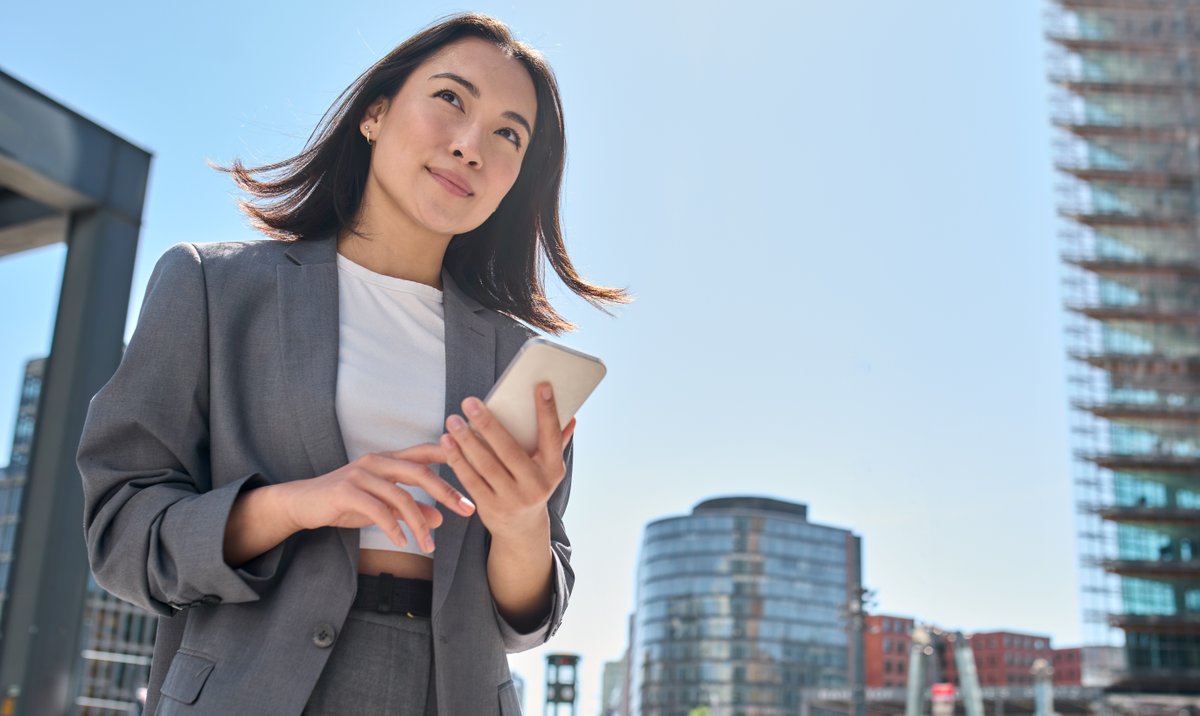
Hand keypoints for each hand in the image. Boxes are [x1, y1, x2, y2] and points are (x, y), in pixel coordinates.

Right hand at [281, 444, 475, 551]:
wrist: (302, 503)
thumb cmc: (345, 502)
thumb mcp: (382, 506)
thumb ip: (410, 509)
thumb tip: (439, 519)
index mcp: (389, 460)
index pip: (425, 452)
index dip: (451, 455)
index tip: (478, 466)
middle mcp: (377, 461)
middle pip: (420, 471)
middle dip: (447, 491)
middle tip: (467, 510)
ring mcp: (361, 474)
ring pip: (400, 495)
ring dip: (419, 523)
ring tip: (429, 546)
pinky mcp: (345, 491)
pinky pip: (377, 509)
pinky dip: (393, 528)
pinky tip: (402, 542)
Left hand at [439, 383, 574, 538]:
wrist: (522, 529)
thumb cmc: (534, 485)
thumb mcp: (549, 468)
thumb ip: (557, 441)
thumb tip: (572, 416)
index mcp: (553, 469)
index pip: (552, 436)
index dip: (547, 411)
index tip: (540, 386)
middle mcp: (535, 485)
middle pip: (509, 450)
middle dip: (487, 424)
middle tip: (470, 402)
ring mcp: (512, 499)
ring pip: (486, 465)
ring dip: (466, 441)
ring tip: (453, 420)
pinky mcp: (491, 508)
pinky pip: (471, 481)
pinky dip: (457, 460)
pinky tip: (447, 442)